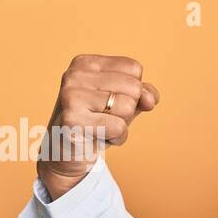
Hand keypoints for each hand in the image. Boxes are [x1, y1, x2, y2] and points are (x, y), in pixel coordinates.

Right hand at [37, 54, 159, 198]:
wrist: (67, 154)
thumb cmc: (99, 124)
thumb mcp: (126, 103)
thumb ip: (144, 94)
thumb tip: (150, 99)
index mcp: (85, 63)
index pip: (134, 68)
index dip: (133, 92)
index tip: (110, 102)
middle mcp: (74, 75)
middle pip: (133, 87)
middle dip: (128, 109)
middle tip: (105, 118)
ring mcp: (71, 96)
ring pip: (127, 106)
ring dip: (122, 125)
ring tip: (101, 127)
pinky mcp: (72, 120)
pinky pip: (119, 127)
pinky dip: (117, 138)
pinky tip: (99, 138)